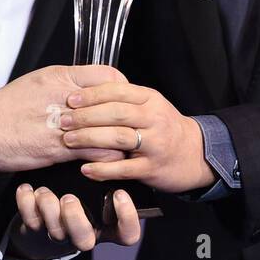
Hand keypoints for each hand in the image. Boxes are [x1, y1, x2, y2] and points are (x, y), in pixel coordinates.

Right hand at [0, 64, 126, 171]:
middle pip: (115, 102)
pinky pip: (97, 152)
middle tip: (131, 126)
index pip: (110, 77)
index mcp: (62, 77)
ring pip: (111, 128)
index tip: (123, 103)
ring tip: (123, 146)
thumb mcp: (37, 83)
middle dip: (127, 116)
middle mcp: (67, 96)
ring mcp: (64, 122)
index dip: (122, 91)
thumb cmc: (6, 108)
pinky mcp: (59, 148)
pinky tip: (107, 161)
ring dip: (120, 139)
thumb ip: (64, 84)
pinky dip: (107, 158)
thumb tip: (85, 90)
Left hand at [13, 184, 141, 253]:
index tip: (119, 193)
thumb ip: (107, 175)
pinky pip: (30, 222)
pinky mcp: (36, 229)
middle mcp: (83, 232)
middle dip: (74, 219)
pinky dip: (26, 203)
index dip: (127, 218)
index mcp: (106, 225)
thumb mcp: (98, 187)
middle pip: (85, 241)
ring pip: (56, 232)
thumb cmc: (82, 193)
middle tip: (68, 198)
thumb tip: (116, 149)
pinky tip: (25, 188)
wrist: (43, 215)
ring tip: (43, 191)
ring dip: (48, 209)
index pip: (127, 234)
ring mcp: (58, 233)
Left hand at [61, 82, 216, 192]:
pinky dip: (103, 169)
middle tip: (63, 120)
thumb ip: (124, 98)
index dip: (91, 94)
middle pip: (116, 113)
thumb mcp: (150, 105)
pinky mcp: (153, 168)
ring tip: (69, 141)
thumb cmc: (164, 128)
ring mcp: (155, 144)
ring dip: (90, 139)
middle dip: (86, 116)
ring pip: (119, 138)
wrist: (195, 154)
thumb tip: (86, 91)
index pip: (118, 91)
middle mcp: (154, 118)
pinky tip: (86, 168)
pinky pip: (124, 168)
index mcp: (150, 99)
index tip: (70, 99)